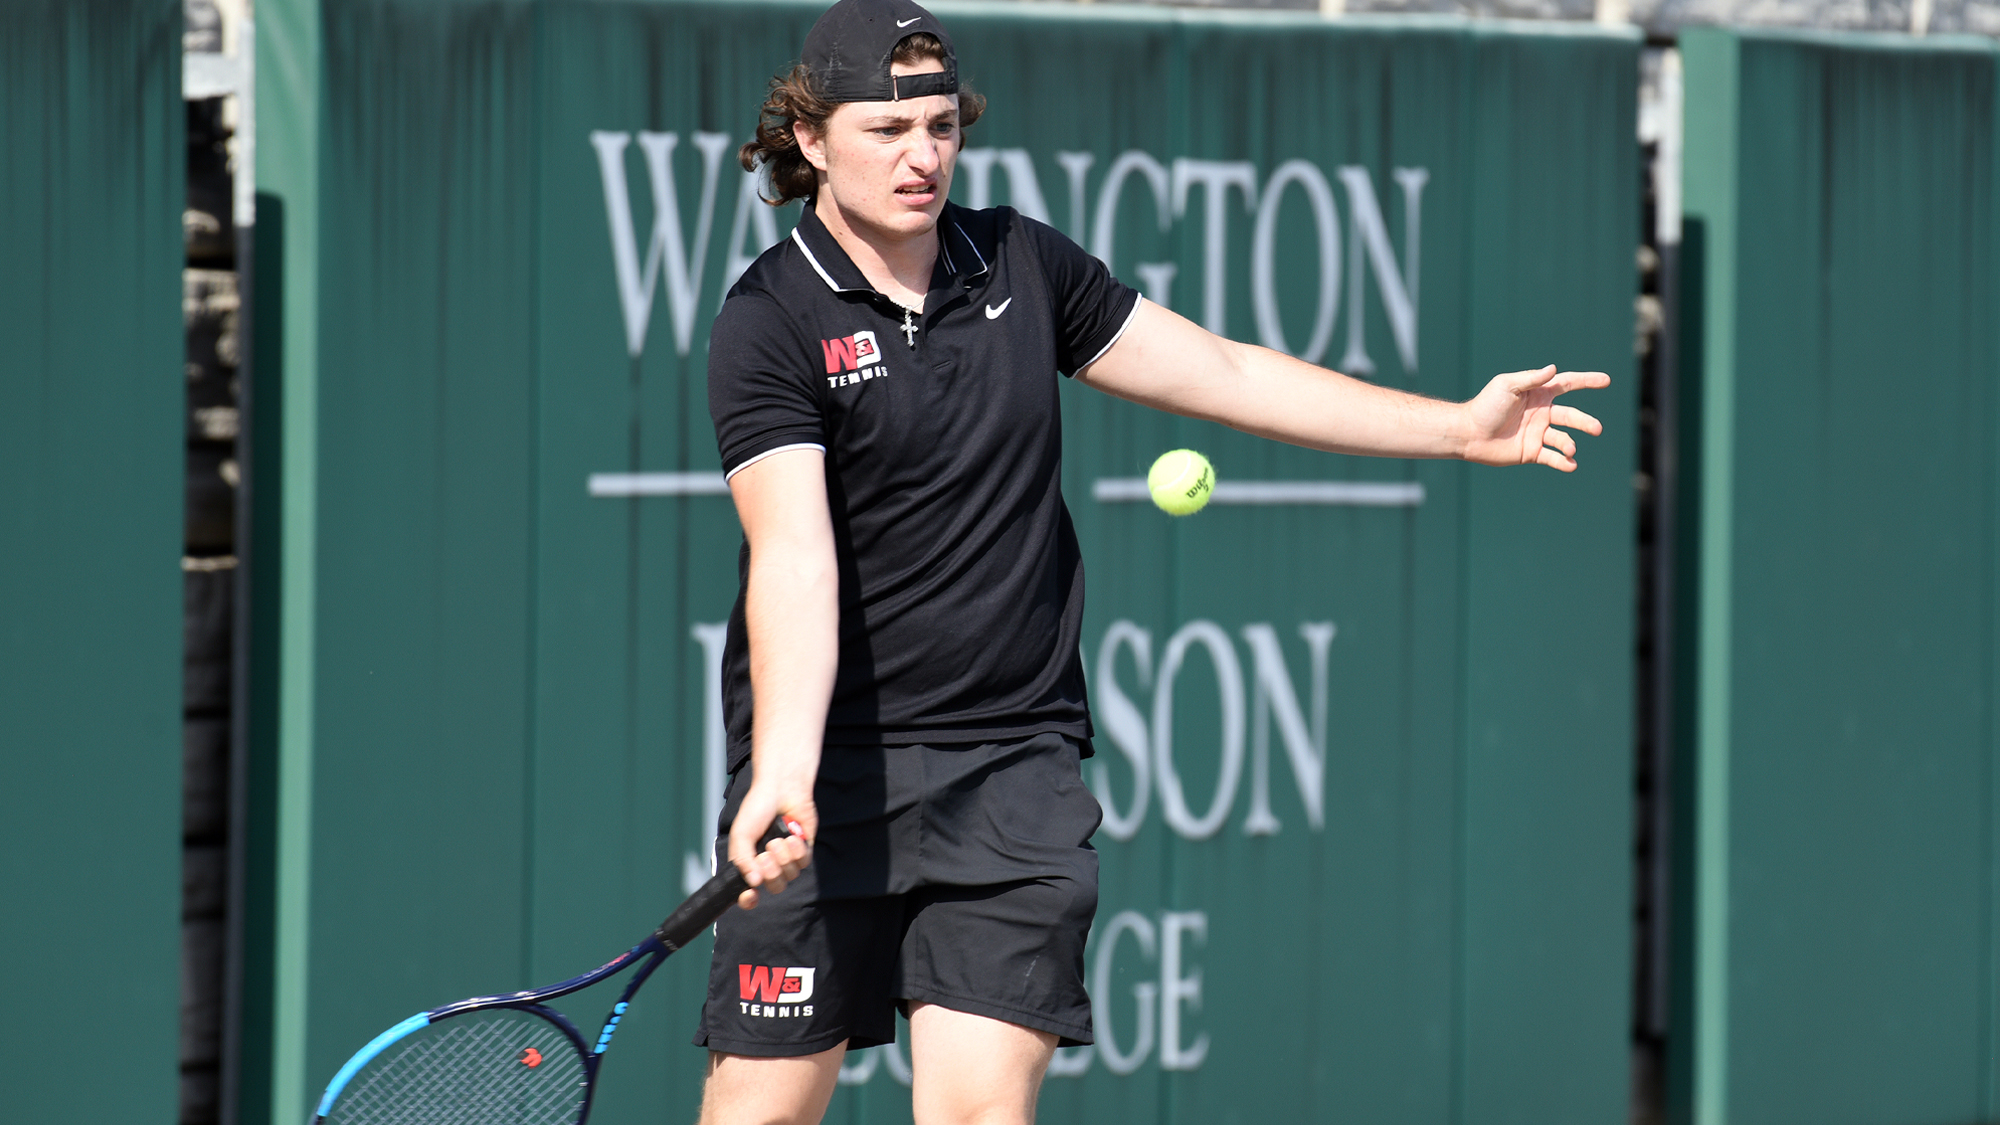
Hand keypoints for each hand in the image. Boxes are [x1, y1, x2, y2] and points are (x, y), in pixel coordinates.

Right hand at [727, 776, 815, 910]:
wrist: (781, 789)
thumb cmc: (757, 810)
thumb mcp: (741, 835)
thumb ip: (743, 861)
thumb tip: (754, 883)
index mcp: (749, 863)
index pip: (748, 892)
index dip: (749, 900)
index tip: (750, 895)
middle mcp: (767, 865)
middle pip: (773, 886)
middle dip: (771, 871)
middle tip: (766, 854)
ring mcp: (786, 859)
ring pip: (790, 875)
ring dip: (784, 857)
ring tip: (778, 839)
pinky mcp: (803, 851)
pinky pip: (803, 863)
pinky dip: (797, 851)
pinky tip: (792, 836)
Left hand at [1462, 365, 1608, 470]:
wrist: (1468, 433)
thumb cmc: (1486, 406)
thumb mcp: (1507, 386)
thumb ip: (1531, 379)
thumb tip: (1553, 369)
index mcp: (1538, 394)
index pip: (1567, 384)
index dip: (1587, 381)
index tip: (1606, 380)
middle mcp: (1541, 413)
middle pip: (1571, 416)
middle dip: (1585, 422)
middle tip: (1597, 428)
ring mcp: (1537, 433)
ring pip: (1563, 439)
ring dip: (1569, 444)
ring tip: (1570, 449)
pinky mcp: (1531, 452)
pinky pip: (1552, 457)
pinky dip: (1562, 462)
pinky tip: (1570, 464)